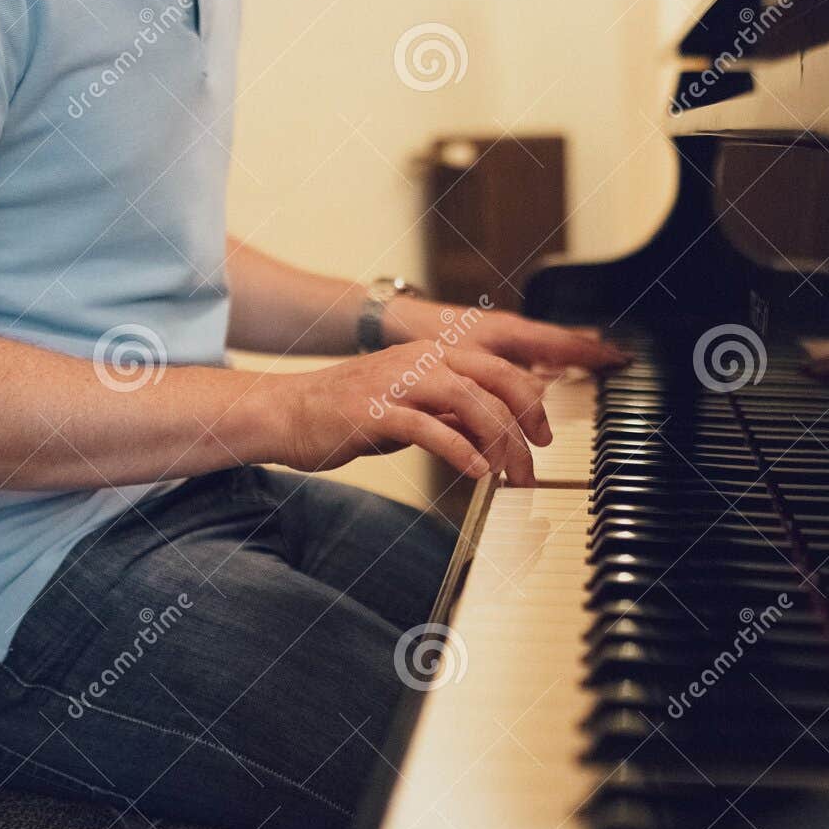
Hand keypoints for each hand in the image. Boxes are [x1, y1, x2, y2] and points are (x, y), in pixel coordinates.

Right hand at [275, 341, 550, 485]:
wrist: (285, 412)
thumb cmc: (347, 414)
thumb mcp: (411, 410)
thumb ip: (450, 416)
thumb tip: (493, 437)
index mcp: (432, 355)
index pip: (498, 368)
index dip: (530, 401)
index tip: (543, 436)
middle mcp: (420, 361)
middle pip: (493, 381)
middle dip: (525, 422)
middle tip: (534, 461)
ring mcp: (397, 383)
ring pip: (468, 400)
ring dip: (498, 440)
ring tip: (510, 473)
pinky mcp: (374, 411)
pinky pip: (428, 428)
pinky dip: (460, 450)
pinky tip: (477, 471)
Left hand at [386, 296, 630, 371]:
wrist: (398, 321)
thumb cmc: (429, 339)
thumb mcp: (469, 368)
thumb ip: (503, 385)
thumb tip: (539, 397)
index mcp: (513, 333)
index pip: (565, 343)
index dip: (594, 353)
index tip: (620, 358)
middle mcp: (513, 329)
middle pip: (562, 339)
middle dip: (590, 349)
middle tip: (618, 358)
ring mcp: (503, 332)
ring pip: (547, 342)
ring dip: (572, 350)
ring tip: (597, 355)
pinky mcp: (490, 338)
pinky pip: (530, 346)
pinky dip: (548, 353)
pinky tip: (551, 364)